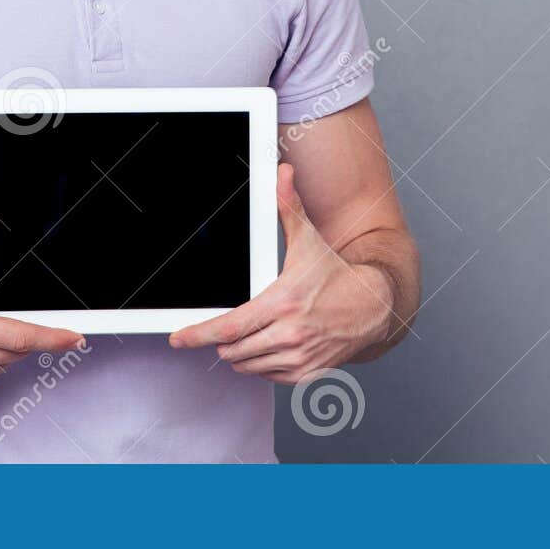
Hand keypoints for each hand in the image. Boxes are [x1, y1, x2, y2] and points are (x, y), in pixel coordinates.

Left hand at [168, 162, 394, 383]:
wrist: (371, 307)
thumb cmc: (334, 274)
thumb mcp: (308, 239)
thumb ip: (288, 207)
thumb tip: (281, 172)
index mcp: (283, 302)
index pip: (230, 327)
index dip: (198, 334)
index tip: (178, 338)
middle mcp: (290, 334)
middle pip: (232, 350)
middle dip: (221, 339)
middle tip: (228, 323)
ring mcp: (298, 357)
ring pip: (246, 365)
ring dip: (240, 352)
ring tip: (253, 330)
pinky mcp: (305, 374)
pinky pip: (265, 376)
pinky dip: (259, 364)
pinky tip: (270, 343)